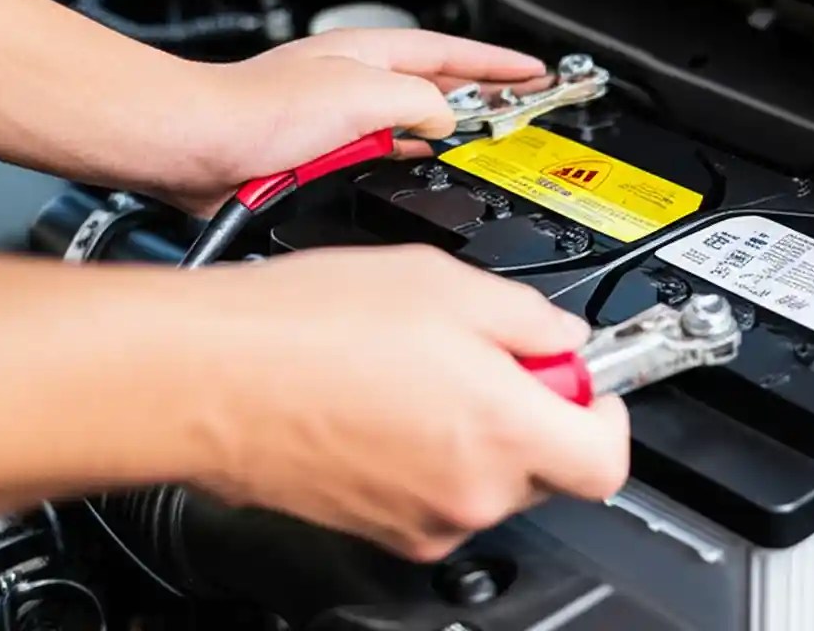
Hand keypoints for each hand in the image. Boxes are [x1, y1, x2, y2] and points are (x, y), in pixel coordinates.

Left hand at [165, 29, 549, 215]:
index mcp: (370, 55)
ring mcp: (342, 117)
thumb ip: (416, 103)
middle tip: (522, 108)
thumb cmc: (256, 111)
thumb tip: (444, 122)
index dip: (499, 65)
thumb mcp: (359, 94)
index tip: (535, 74)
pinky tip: (422, 168)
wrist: (200, 148)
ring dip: (448, 132)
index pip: (452, 54)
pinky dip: (412, 159)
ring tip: (486, 139)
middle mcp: (357, 81)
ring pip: (414, 123)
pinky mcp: (325, 153)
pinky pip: (386, 153)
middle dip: (483, 96)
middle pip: (438, 86)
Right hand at [194, 245, 629, 561]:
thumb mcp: (444, 284)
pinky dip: (430, 453)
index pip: (608, 458)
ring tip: (419, 371)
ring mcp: (421, 519)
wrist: (205, 378)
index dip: (607, 413)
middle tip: (491, 356)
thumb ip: (527, 317)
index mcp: (503, 431)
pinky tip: (385, 400)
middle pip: (548, 466)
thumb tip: (559, 336)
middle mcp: (469, 492)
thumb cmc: (304, 328)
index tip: (586, 383)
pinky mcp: (377, 530)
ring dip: (478, 430)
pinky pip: (433, 492)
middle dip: (535, 410)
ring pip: (487, 479)